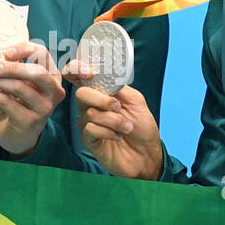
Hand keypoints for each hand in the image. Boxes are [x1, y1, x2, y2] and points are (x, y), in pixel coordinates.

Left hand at [0, 42, 65, 156]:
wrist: (19, 135)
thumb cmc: (19, 103)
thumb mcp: (20, 83)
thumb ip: (14, 68)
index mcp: (53, 76)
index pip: (43, 54)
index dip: (25, 49)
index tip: (6, 52)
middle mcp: (54, 91)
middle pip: (36, 72)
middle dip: (12, 67)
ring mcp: (44, 108)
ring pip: (19, 87)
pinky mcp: (30, 121)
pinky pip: (6, 102)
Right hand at [61, 60, 162, 179]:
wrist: (147, 154)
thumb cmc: (142, 128)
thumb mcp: (136, 101)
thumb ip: (119, 87)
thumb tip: (103, 78)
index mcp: (103, 94)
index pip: (82, 78)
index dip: (77, 70)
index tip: (88, 72)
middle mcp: (93, 107)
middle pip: (81, 94)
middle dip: (101, 99)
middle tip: (117, 107)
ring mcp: (89, 124)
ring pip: (89, 113)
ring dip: (112, 120)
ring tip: (126, 128)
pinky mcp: (89, 140)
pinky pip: (89, 129)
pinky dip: (107, 132)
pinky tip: (116, 137)